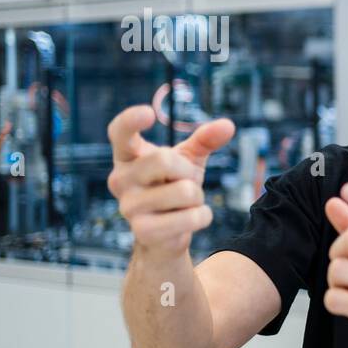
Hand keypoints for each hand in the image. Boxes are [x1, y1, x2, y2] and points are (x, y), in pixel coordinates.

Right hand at [106, 105, 234, 260]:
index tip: (148, 113)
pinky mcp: (143, 231)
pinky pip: (190, 217)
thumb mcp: (188, 160)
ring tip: (186, 203)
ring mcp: (128, 206)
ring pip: (184, 191)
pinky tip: (191, 218)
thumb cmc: (172, 188)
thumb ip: (205, 140)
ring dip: (197, 197)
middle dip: (188, 171)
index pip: (119, 132)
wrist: (165, 235)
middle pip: (163, 159)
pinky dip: (202, 216)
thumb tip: (227, 125)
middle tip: (186, 181)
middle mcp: (120, 179)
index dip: (130, 120)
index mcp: (128, 157)